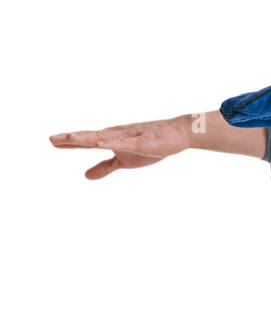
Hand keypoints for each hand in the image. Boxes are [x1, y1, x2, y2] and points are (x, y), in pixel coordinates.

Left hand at [49, 115, 193, 179]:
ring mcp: (129, 138)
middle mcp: (117, 136)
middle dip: (71, 139)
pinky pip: (125, 143)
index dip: (69, 142)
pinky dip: (112, 142)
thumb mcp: (125, 161)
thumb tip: (85, 176)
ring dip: (87, 138)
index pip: (87, 142)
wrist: (179, 133)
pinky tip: (101, 142)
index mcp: (112, 140)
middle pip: (91, 138)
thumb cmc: (153, 145)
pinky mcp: (142, 143)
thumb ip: (104, 167)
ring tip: (69, 137)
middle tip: (51, 139)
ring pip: (104, 138)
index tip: (52, 141)